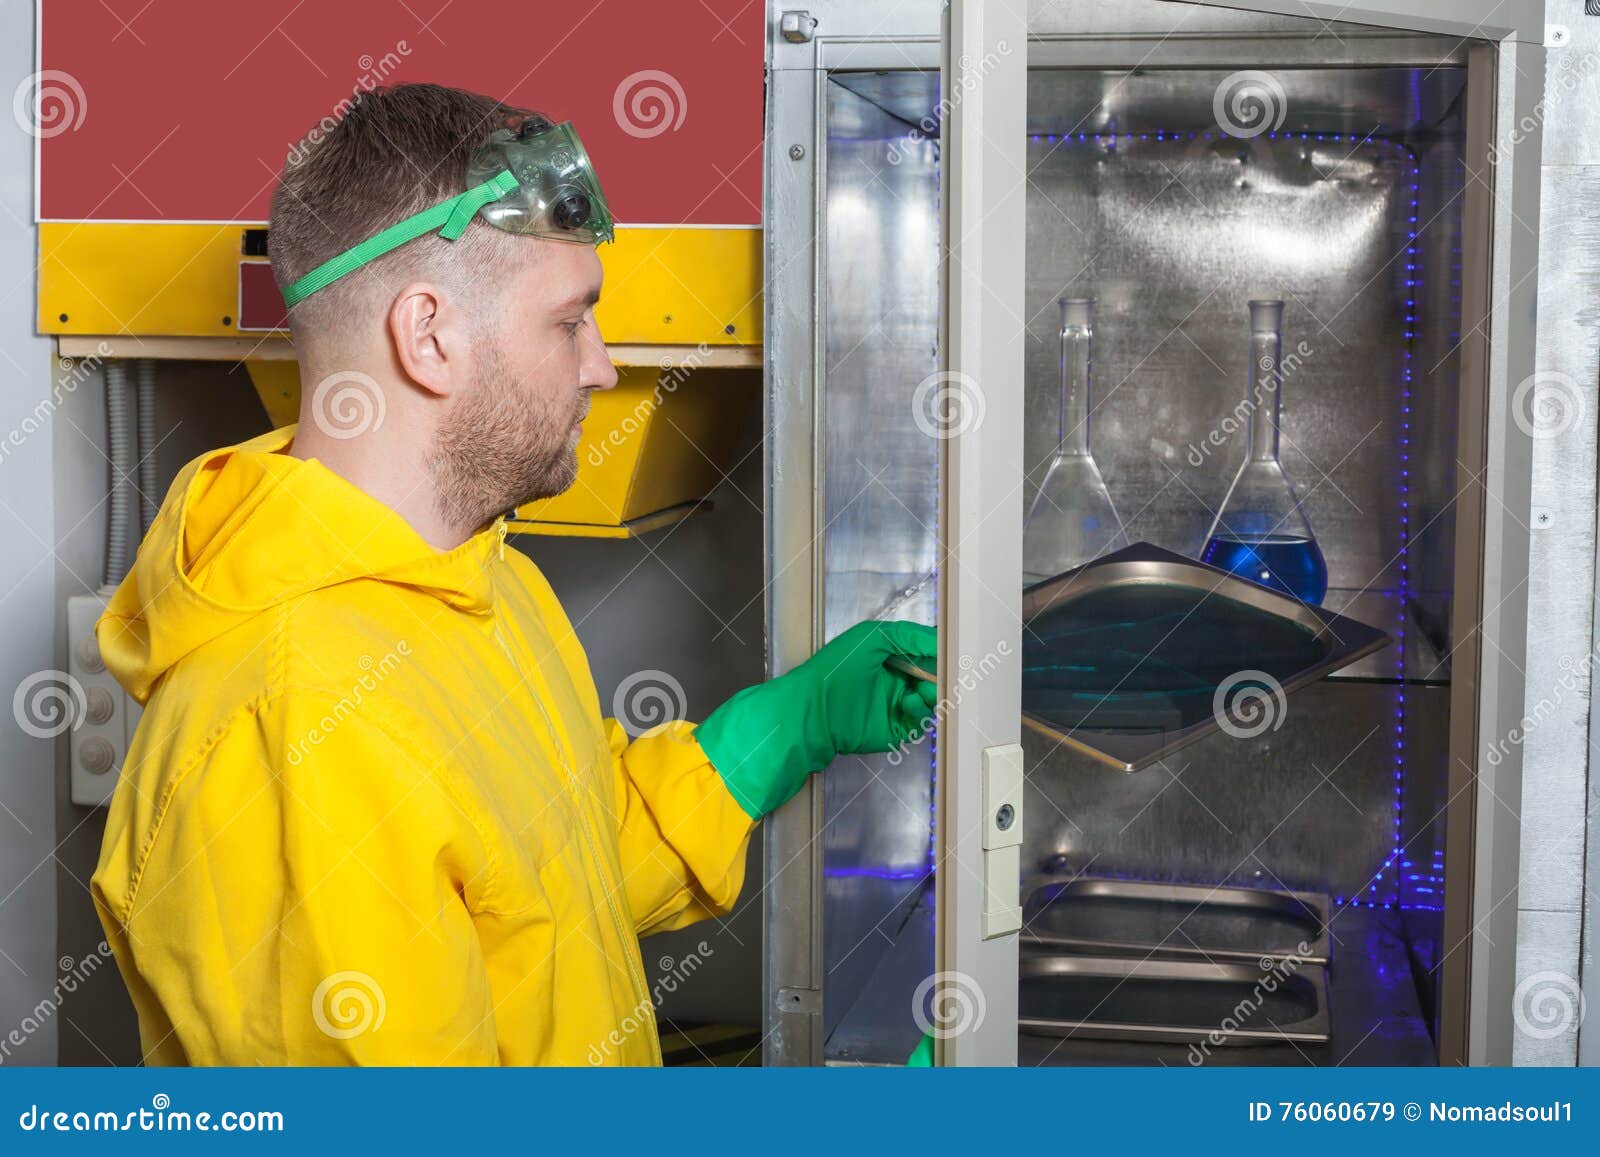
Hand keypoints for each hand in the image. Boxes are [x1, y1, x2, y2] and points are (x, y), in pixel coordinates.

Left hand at [695, 620, 937, 817]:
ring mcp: (895, 707)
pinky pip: (920, 723)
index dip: (942, 655)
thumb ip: (910, 636)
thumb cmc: (834, 668)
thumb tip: (941, 640)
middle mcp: (896, 682)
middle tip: (950, 673)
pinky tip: (909, 703)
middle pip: (934, 680)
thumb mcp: (873, 637)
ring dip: (933, 694)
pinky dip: (921, 712)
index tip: (957, 653)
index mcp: (891, 658)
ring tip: (923, 689)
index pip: (927, 655)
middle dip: (944, 676)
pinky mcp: (894, 730)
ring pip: (932, 702)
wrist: (812, 709)